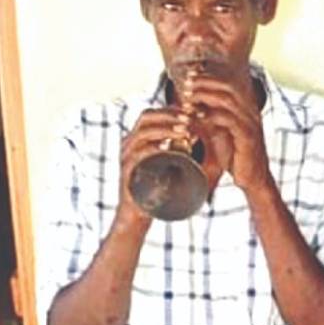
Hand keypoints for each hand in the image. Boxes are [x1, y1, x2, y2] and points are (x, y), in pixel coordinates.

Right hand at [116, 106, 185, 226]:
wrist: (138, 214)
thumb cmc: (156, 190)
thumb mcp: (168, 165)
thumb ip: (176, 149)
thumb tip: (197, 133)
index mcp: (138, 139)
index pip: (152, 114)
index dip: (172, 110)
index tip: (192, 112)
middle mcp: (129, 144)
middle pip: (146, 117)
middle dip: (169, 115)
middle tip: (190, 118)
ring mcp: (126, 157)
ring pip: (142, 133)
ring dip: (165, 129)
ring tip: (184, 131)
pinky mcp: (126, 172)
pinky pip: (137, 154)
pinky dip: (154, 148)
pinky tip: (169, 148)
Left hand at [186, 76, 269, 194]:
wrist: (252, 179)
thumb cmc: (235, 157)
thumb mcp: (221, 134)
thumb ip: (211, 119)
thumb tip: (192, 106)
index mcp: (244, 108)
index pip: (227, 84)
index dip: (208, 78)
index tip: (189, 76)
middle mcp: (249, 112)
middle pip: (227, 87)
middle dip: (205, 82)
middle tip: (186, 83)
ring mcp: (249, 123)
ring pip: (226, 100)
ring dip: (205, 96)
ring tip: (187, 98)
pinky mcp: (246, 137)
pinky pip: (227, 120)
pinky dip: (209, 117)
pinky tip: (195, 117)